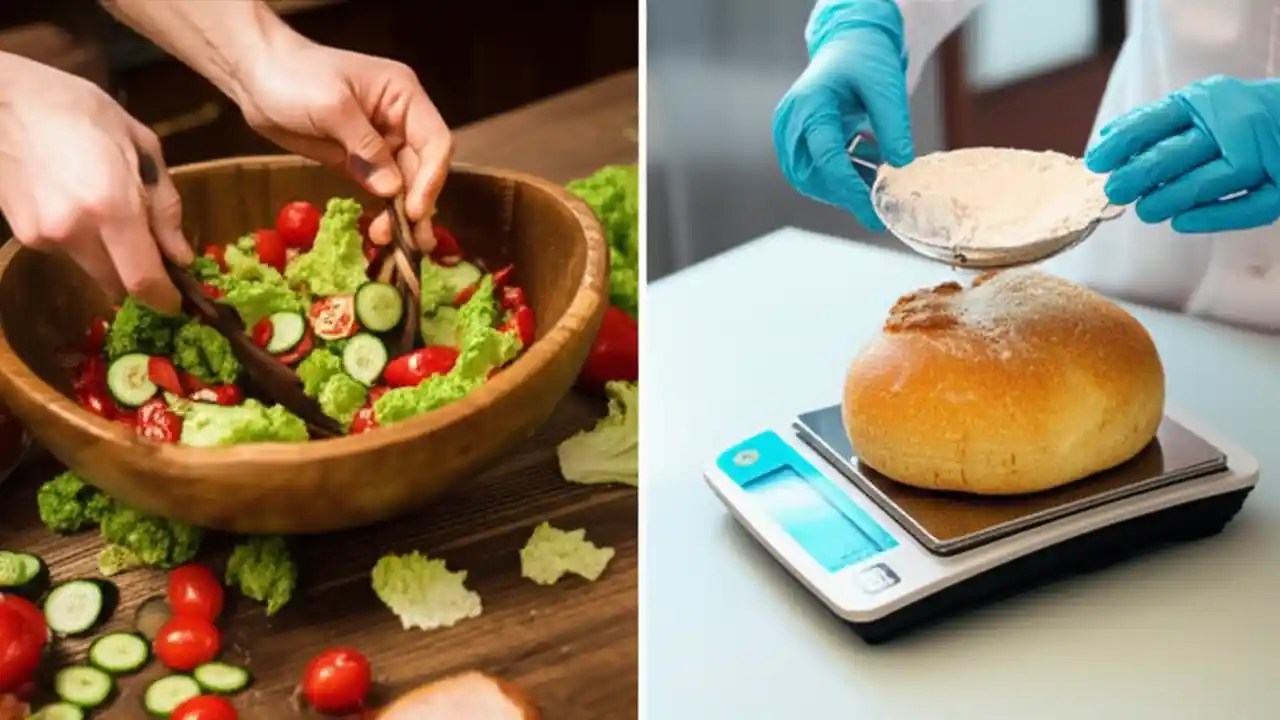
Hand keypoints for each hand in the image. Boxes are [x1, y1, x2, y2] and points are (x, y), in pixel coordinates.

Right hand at [0, 55, 189, 312]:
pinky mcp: (23, 235)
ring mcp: (44, 236)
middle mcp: (74, 231)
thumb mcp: (141, 144)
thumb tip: (180, 255)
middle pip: (119, 284)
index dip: (165, 299)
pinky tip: (79, 203)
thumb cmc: (77, 108)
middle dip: (141, 276)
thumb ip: (165, 206)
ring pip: (93, 270)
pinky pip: (68, 253)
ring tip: (111, 212)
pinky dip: (84, 242)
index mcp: (111, 206)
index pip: (143, 280)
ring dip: (112, 258)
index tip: (179, 301)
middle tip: (154, 250)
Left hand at [232, 37, 452, 250]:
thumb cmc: (292, 77)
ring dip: (403, 215)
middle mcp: (401, 120)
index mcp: (403, 96)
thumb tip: (392, 189)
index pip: (435, 141)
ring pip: (406, 184)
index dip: (430, 177)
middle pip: (424, 168)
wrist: (255, 76)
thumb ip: (364, 146)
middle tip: (413, 242)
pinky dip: (384, 212)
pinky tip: (380, 233)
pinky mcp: (361, 161)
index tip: (414, 210)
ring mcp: (382, 143)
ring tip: (396, 244)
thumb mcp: (332, 106)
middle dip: (418, 203)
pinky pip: (382, 190)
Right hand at [772, 0, 914, 230]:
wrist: (850, 45)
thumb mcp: (886, 86)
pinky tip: (867, 164)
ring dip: (842, 186)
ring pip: (810, 180)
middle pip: (811, 177)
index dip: (849, 190)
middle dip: (844, 194)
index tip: (873, 214)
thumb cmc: (866, 60)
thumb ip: (893, 125)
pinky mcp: (795, 141)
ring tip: (876, 174)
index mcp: (810, 106)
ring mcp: (788, 133)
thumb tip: (900, 165)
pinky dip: (841, 175)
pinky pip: (814, 171)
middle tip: (878, 203)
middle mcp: (790, 123)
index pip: (825, 160)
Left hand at [1085, 74, 1279, 233]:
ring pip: (1209, 181)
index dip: (1123, 143)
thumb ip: (1158, 122)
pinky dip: (1213, 216)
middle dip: (1139, 174)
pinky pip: (1248, 206)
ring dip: (1170, 198)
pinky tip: (1182, 223)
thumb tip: (1106, 138)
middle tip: (1115, 191)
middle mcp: (1235, 124)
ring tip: (1145, 210)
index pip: (1157, 120)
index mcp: (1208, 101)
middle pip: (1179, 153)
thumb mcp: (1201, 106)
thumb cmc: (1241, 116)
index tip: (1096, 162)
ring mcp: (1262, 156)